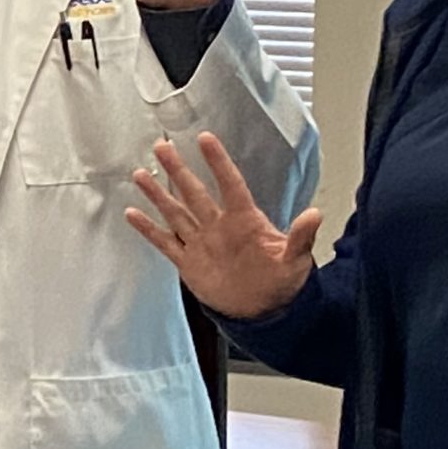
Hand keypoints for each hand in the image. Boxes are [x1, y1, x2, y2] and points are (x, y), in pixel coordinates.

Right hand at [128, 131, 321, 318]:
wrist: (262, 309)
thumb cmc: (282, 281)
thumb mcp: (295, 259)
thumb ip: (300, 237)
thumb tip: (315, 214)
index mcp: (243, 220)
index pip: (229, 185)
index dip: (217, 162)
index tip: (205, 139)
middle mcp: (217, 226)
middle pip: (193, 192)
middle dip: (178, 170)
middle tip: (162, 146)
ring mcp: (200, 242)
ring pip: (175, 212)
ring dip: (157, 194)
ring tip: (140, 174)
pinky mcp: (187, 262)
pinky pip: (165, 242)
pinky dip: (148, 229)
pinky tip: (132, 214)